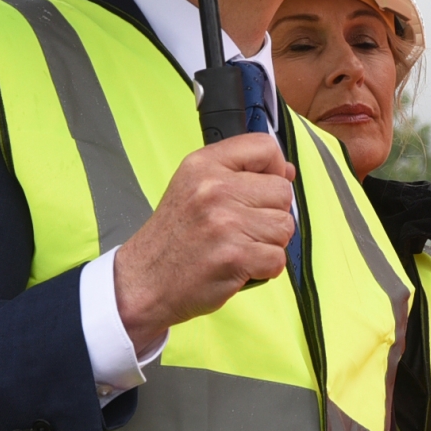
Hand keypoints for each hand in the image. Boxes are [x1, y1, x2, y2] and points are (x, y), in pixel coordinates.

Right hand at [114, 134, 296, 353]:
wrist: (143, 282)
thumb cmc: (174, 237)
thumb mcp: (194, 187)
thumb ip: (239, 173)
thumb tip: (288, 171)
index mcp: (204, 165)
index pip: (264, 147)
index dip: (274, 169)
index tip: (260, 189)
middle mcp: (214, 188)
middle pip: (282, 192)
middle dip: (270, 214)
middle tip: (240, 229)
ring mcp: (226, 223)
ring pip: (285, 226)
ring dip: (268, 243)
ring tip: (237, 247)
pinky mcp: (235, 256)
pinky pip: (278, 258)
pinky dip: (264, 268)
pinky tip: (238, 266)